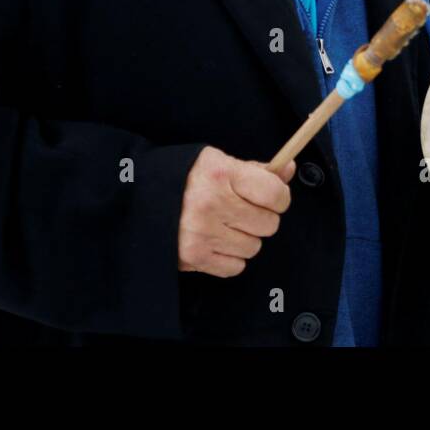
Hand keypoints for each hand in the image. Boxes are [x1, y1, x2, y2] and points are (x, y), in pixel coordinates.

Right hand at [178, 146, 293, 277]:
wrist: (141, 197)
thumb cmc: (187, 178)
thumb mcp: (220, 162)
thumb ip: (257, 169)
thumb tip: (288, 169)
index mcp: (221, 174)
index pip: (274, 194)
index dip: (280, 197)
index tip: (272, 196)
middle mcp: (212, 204)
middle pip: (268, 224)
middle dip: (261, 218)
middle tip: (243, 210)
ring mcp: (202, 233)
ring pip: (254, 247)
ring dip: (245, 238)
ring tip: (226, 225)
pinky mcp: (193, 257)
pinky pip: (235, 267)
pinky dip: (231, 257)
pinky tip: (217, 241)